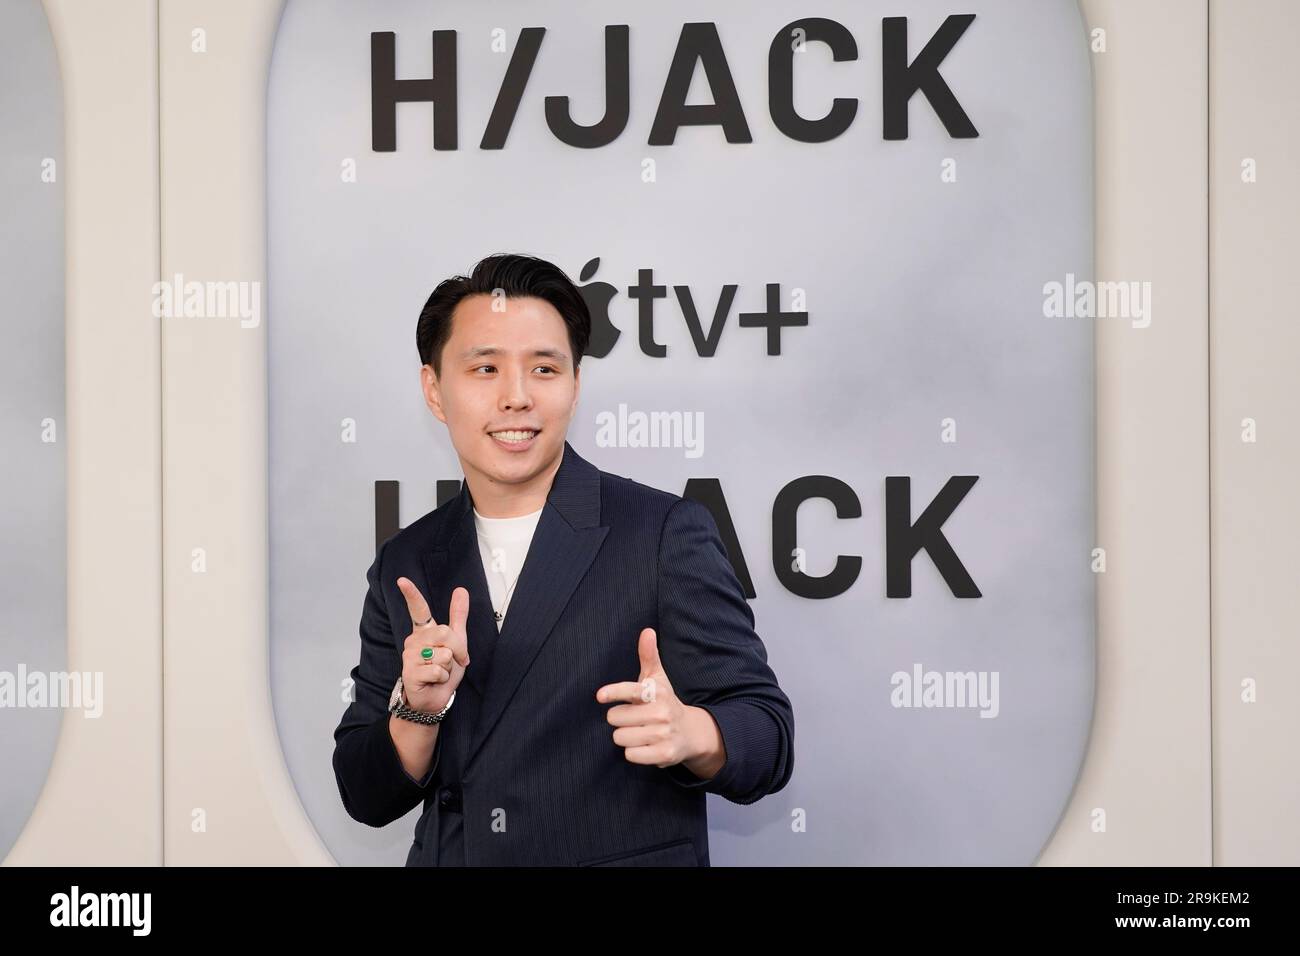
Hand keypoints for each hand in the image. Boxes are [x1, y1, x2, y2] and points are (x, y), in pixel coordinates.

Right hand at [396, 577, 470, 715]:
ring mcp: (409, 657)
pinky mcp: (410, 672)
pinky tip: (433, 681)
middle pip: (445, 633)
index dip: (411, 594)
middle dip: (458, 650)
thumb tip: (461, 590)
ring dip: (449, 667)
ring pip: (444, 653)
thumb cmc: (443, 670)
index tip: (402, 580)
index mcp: (424, 632)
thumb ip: (458, 616)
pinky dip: (442, 678)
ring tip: (439, 672)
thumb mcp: (456, 641)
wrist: (435, 699)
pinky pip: (438, 670)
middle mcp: (413, 641)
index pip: (418, 609)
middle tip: (453, 661)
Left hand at [595, 627, 724, 775]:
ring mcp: (664, 734)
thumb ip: (648, 655)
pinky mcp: (664, 754)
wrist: (690, 732)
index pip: (631, 690)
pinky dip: (634, 752)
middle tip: (633, 718)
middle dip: (619, 719)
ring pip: (621, 738)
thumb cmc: (664, 702)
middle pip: (615, 718)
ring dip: (625, 737)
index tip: (600, 696)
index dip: (614, 693)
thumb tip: (647, 631)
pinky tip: (645, 746)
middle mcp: (662, 712)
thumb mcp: (657, 678)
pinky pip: (630, 755)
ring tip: (640, 732)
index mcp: (657, 692)